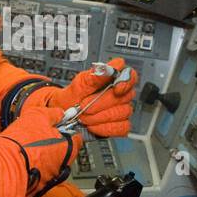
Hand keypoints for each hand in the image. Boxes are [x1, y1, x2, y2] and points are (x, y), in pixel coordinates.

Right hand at [0, 105, 82, 196]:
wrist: (3, 166)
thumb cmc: (22, 143)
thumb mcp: (38, 116)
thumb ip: (53, 114)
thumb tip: (60, 113)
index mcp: (68, 149)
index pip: (76, 138)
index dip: (67, 129)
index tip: (58, 126)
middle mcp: (62, 167)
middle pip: (63, 152)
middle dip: (53, 144)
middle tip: (39, 135)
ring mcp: (50, 179)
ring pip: (50, 165)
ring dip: (42, 157)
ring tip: (28, 148)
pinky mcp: (36, 189)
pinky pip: (38, 175)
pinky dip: (33, 168)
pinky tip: (22, 161)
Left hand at [22, 57, 136, 137]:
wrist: (66, 113)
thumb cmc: (75, 95)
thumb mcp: (81, 82)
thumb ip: (95, 75)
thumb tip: (106, 69)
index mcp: (115, 78)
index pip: (130, 75)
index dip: (126, 81)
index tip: (116, 87)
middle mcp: (122, 93)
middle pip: (123, 97)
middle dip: (101, 103)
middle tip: (84, 106)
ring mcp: (123, 110)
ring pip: (122, 113)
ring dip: (100, 117)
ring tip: (85, 116)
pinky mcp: (121, 125)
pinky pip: (121, 127)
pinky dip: (104, 127)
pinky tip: (93, 125)